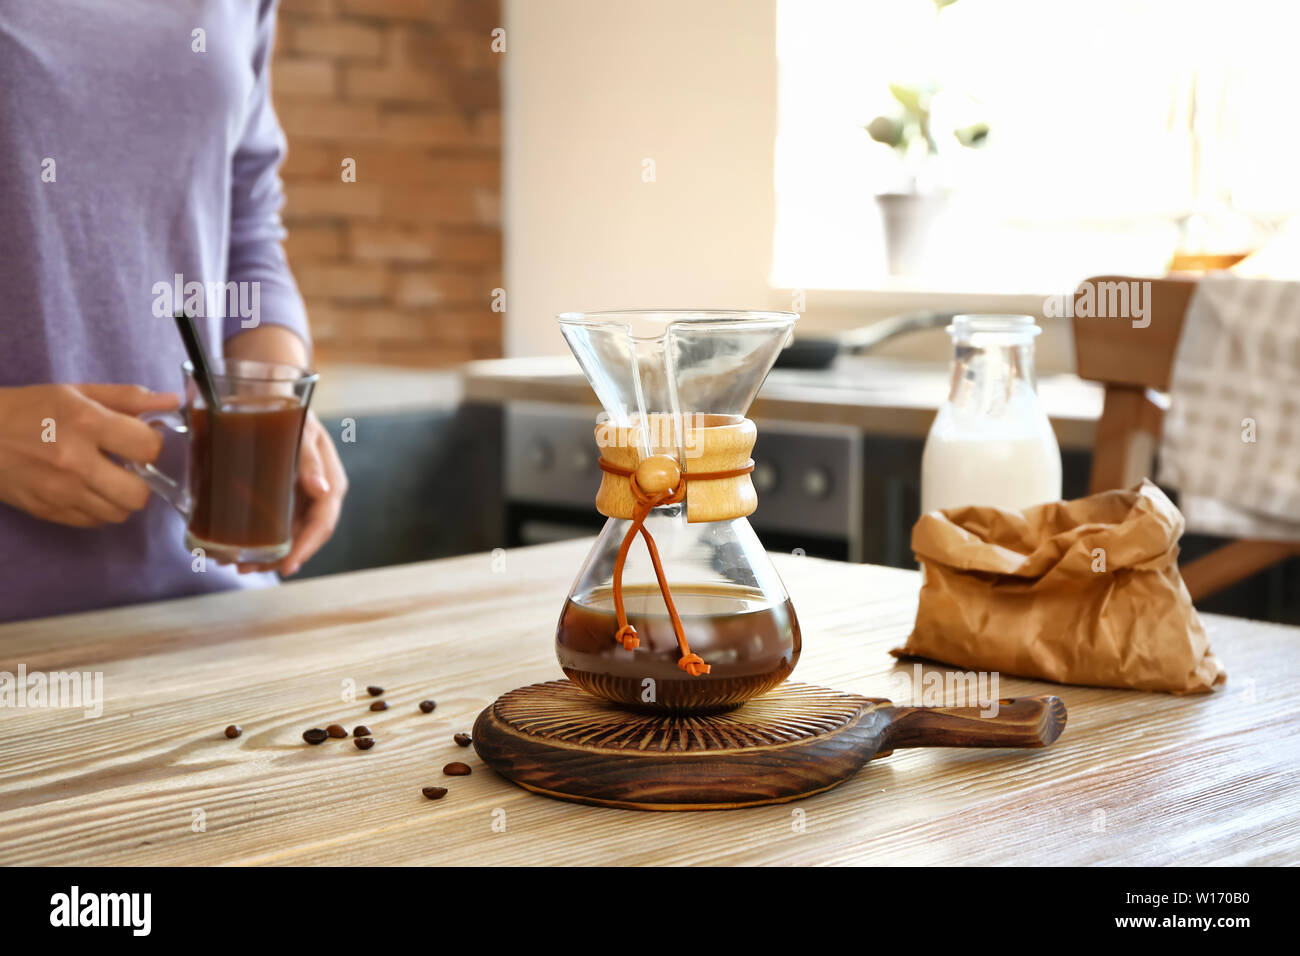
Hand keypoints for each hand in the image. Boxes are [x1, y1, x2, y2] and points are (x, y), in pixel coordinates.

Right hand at [0, 384, 178, 526]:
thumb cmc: (29, 409)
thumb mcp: (77, 393)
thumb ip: (128, 399)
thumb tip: (173, 402)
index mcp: (86, 424)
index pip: (148, 448)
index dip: (150, 444)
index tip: (137, 441)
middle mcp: (76, 462)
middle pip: (138, 494)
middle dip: (139, 481)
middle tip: (126, 467)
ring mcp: (60, 492)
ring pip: (118, 514)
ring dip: (119, 497)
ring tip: (105, 479)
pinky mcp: (47, 511)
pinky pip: (93, 522)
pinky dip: (96, 509)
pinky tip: (85, 490)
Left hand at [235, 411, 346, 576]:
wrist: (266, 387)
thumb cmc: (286, 404)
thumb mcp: (301, 427)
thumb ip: (310, 457)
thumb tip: (323, 491)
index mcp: (330, 479)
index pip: (324, 521)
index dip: (307, 546)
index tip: (286, 565)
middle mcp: (316, 491)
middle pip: (304, 534)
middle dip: (278, 556)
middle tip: (248, 569)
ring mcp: (297, 493)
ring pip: (287, 532)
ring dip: (263, 552)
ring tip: (237, 564)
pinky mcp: (278, 491)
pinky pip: (272, 519)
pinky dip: (256, 535)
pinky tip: (234, 544)